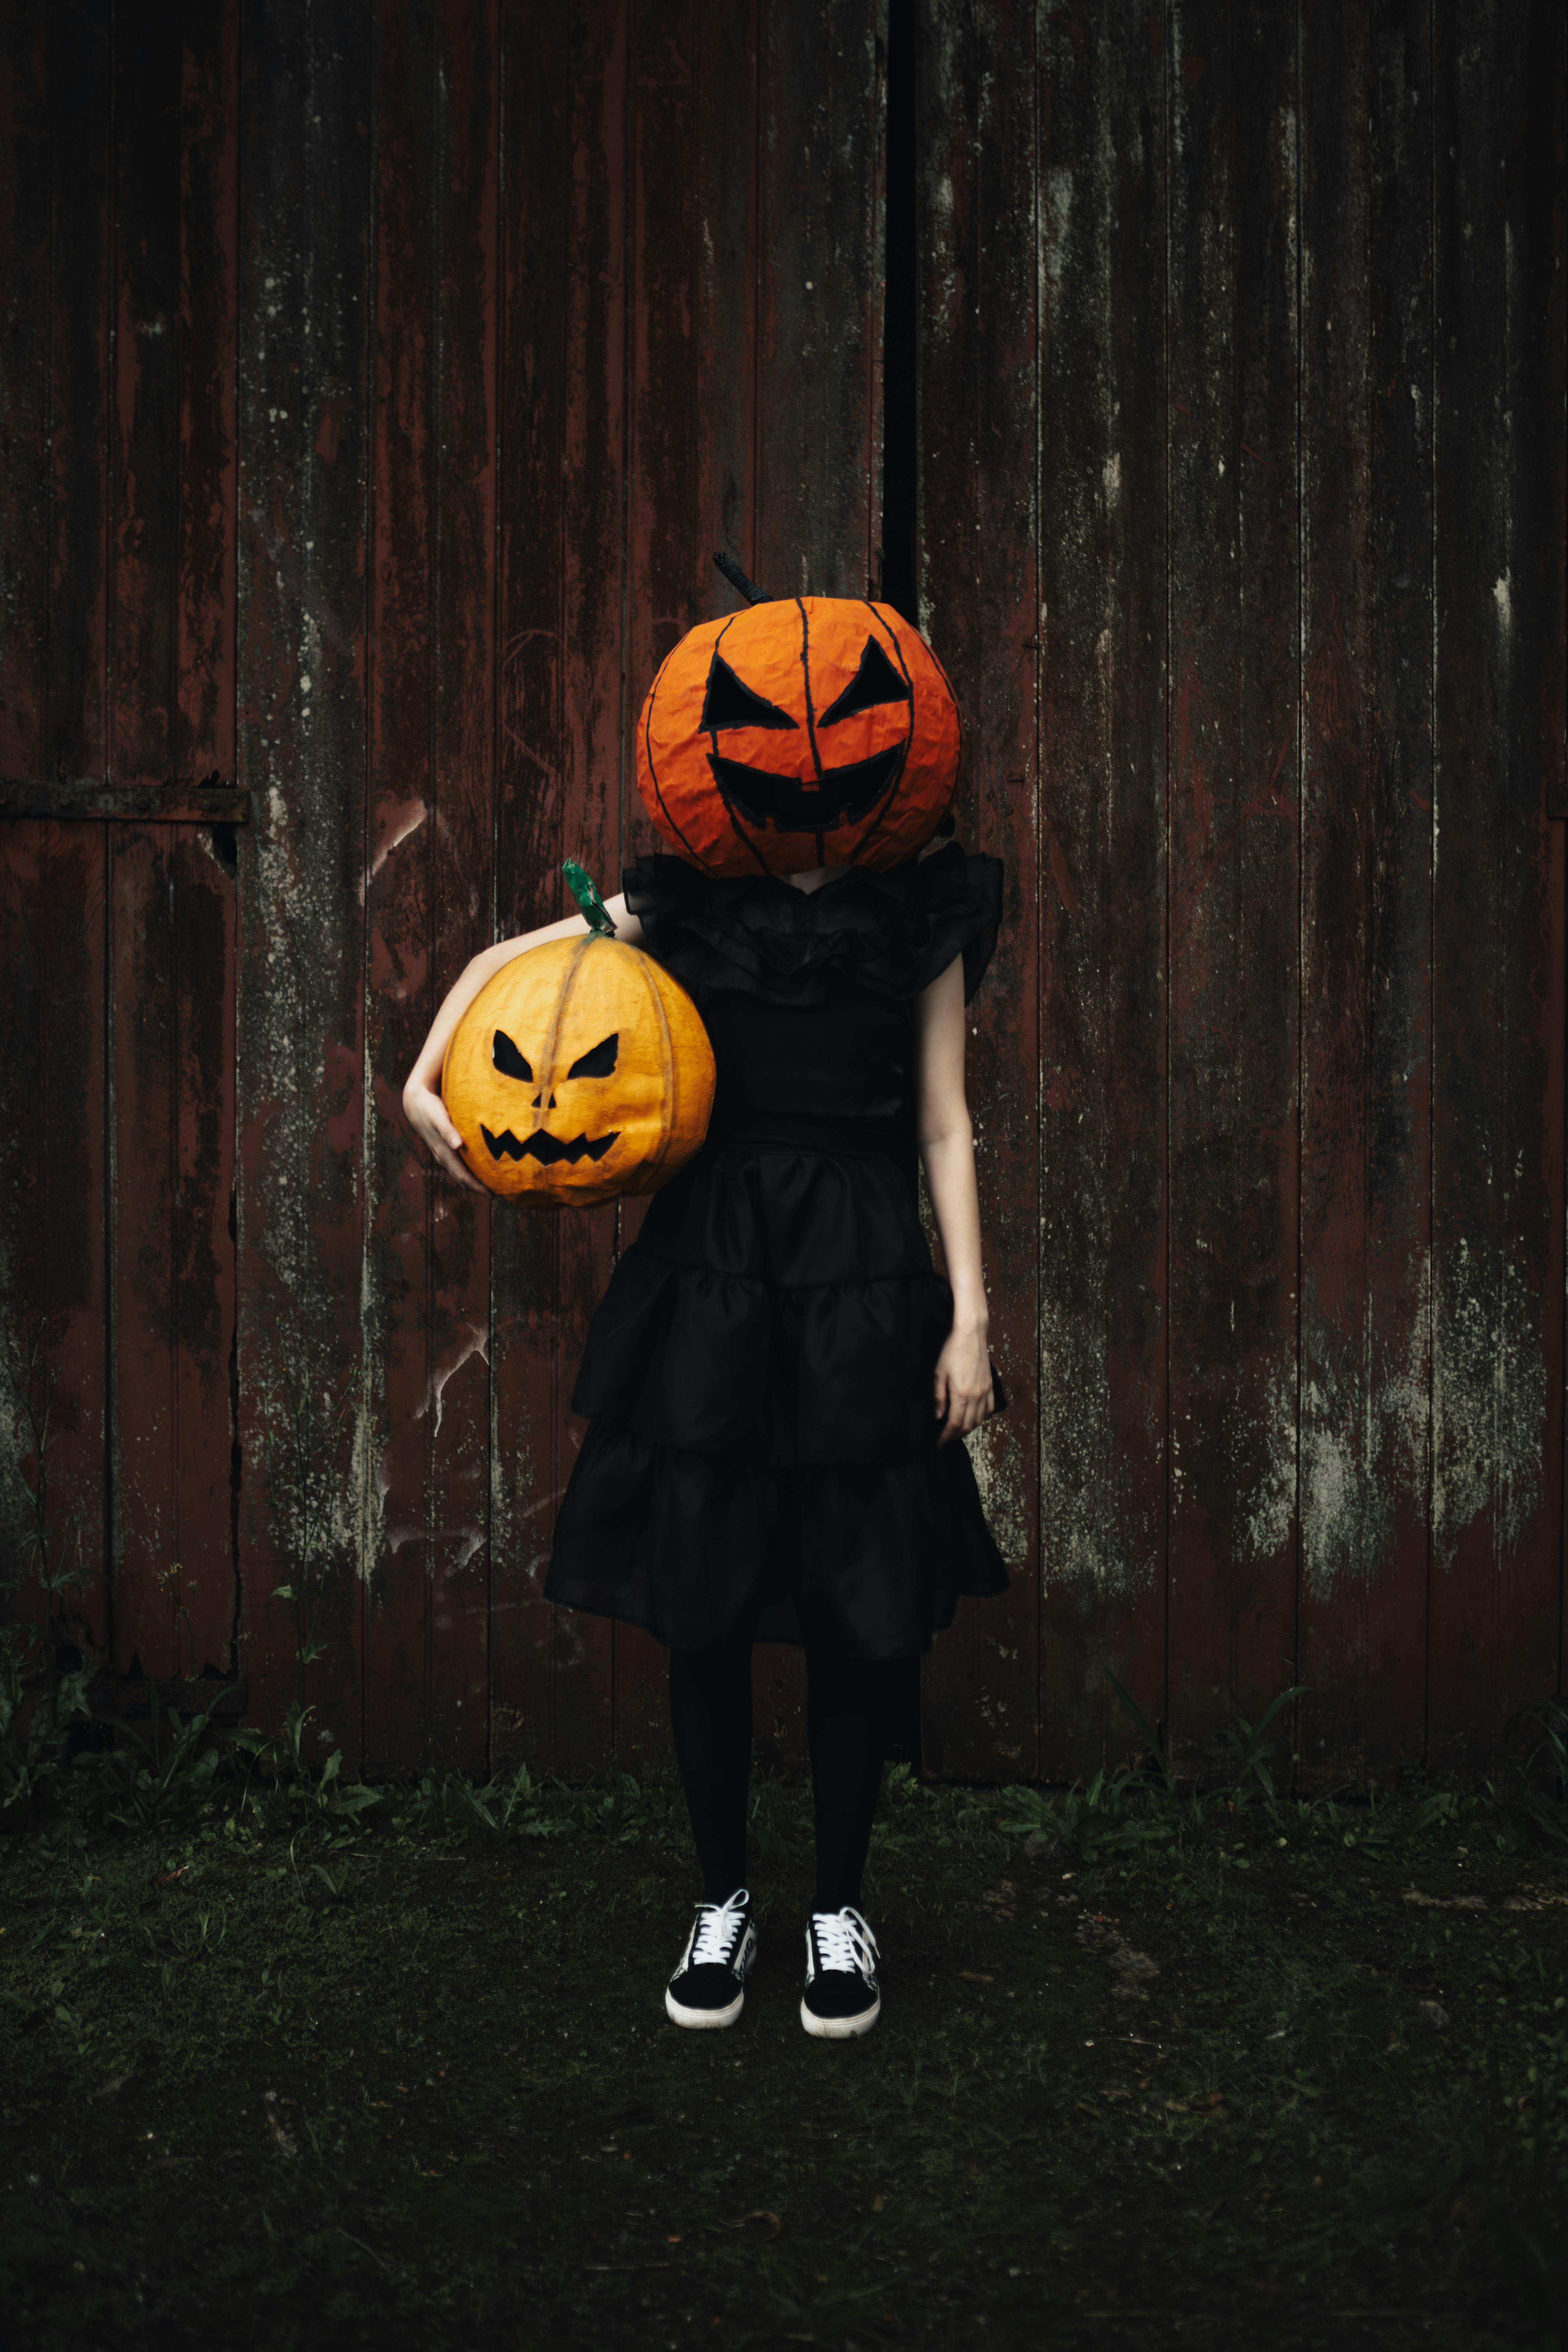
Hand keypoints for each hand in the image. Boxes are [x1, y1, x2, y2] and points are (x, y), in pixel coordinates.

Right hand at [403, 1075, 485, 1193]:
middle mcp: (443, 1157)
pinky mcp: (445, 1148)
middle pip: (463, 1178)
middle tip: (498, 1195)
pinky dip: (470, 1170)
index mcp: (444, 1153)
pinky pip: (459, 1163)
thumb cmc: (429, 1109)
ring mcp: (443, 1153)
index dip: (477, 1187)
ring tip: (492, 1185)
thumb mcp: (438, 1118)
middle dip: (478, 1188)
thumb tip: (457, 1145)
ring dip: (474, 1181)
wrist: (414, 1103)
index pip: (463, 1176)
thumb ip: (447, 1131)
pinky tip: (480, 1169)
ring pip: (461, 1172)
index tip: (492, 1195)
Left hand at [933, 1319, 993, 1446]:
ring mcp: (985, 1392)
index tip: (939, 1444)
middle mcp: (975, 1396)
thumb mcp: (939, 1374)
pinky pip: (989, 1409)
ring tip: (956, 1431)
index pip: (954, 1424)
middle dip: (955, 1436)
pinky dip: (981, 1418)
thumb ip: (939, 1397)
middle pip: (967, 1426)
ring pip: (979, 1420)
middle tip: (945, 1440)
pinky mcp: (990, 1386)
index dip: (946, 1437)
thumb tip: (939, 1416)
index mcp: (961, 1394)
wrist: (971, 1335)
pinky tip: (974, 1419)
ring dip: (968, 1429)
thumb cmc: (952, 1352)